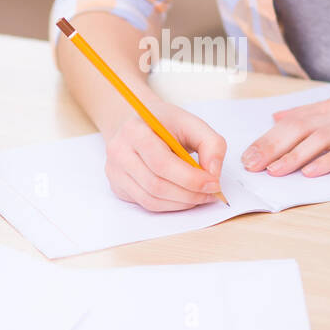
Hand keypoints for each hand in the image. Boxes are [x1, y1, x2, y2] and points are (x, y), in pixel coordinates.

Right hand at [103, 101, 226, 211]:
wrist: (139, 124)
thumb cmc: (166, 124)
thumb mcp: (193, 123)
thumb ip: (211, 144)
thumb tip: (213, 174)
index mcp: (135, 130)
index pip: (162, 163)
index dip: (190, 178)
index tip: (214, 184)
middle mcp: (119, 151)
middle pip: (156, 185)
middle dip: (189, 194)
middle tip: (211, 193)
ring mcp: (115, 171)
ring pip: (151, 200)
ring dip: (181, 203)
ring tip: (200, 196)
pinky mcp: (118, 186)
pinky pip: (146, 204)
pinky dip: (170, 206)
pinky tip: (184, 197)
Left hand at [240, 73, 329, 177]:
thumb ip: (314, 111)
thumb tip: (279, 117)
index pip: (293, 121)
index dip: (267, 139)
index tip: (245, 154)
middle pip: (299, 130)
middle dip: (271, 148)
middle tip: (249, 166)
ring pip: (320, 140)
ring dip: (294, 157)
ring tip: (272, 172)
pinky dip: (329, 161)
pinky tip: (312, 172)